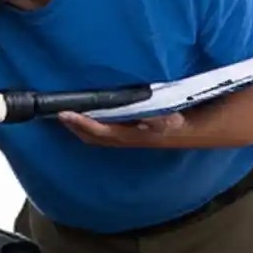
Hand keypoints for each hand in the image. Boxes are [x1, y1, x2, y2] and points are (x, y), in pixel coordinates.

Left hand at [58, 111, 186, 147]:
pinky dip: (90, 126)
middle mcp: (126, 139)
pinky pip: (103, 132)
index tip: (65, 114)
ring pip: (97, 136)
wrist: (193, 130)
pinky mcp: (128, 134)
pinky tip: (87, 117)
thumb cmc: (180, 121)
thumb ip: (158, 118)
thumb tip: (144, 119)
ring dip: (80, 128)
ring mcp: (126, 138)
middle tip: (59, 114)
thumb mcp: (171, 118)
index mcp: (132, 135)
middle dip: (74, 127)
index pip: (100, 131)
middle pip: (93, 137)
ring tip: (68, 116)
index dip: (82, 123)